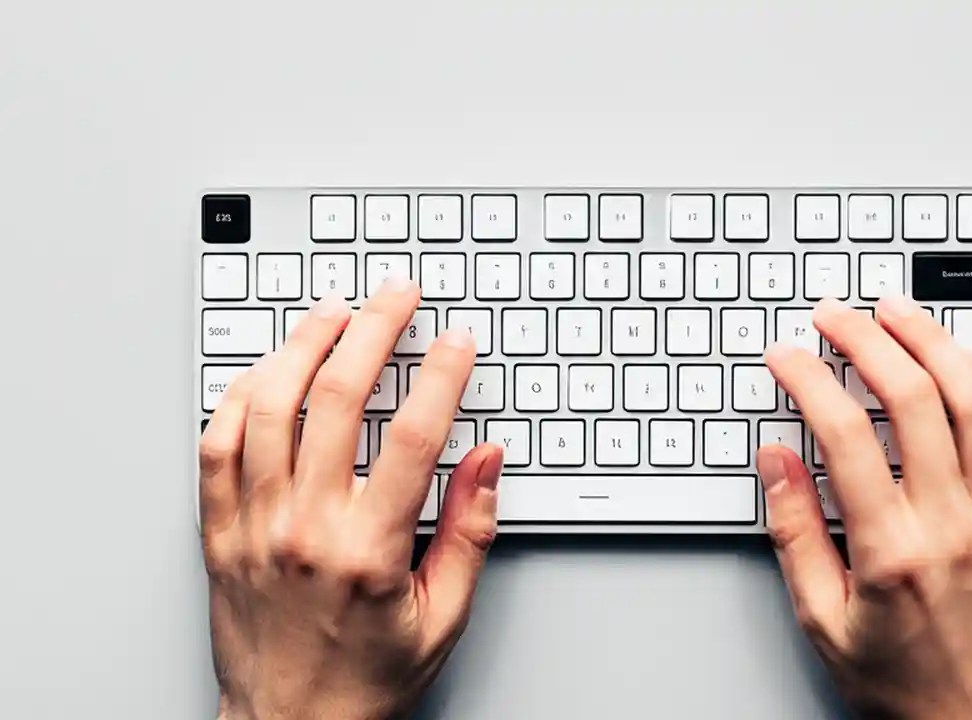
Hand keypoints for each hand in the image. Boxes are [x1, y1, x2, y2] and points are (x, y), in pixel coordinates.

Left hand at [198, 278, 501, 719]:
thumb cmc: (366, 681)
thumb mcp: (443, 616)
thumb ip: (469, 532)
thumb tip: (487, 461)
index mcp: (368, 551)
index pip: (415, 437)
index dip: (441, 376)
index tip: (456, 343)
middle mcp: (304, 529)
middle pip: (336, 400)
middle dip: (374, 330)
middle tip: (396, 297)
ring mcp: (252, 526)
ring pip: (267, 408)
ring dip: (302, 347)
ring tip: (332, 312)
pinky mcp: (217, 532)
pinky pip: (216, 445)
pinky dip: (239, 397)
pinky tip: (268, 372)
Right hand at [760, 297, 971, 719]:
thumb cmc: (900, 681)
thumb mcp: (821, 619)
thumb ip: (794, 532)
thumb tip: (775, 460)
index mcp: (893, 550)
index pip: (843, 434)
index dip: (808, 379)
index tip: (786, 358)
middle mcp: (954, 524)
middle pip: (913, 398)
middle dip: (867, 340)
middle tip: (835, 315)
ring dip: (934, 342)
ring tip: (898, 313)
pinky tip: (962, 359)